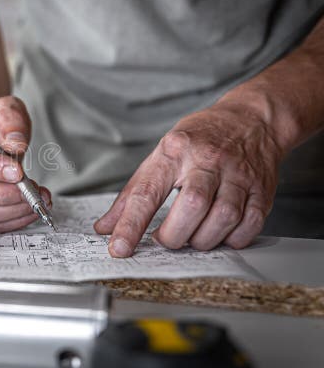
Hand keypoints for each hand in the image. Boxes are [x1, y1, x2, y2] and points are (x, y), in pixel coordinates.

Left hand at [94, 102, 283, 256]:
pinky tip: (220, 235)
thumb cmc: (199, 140)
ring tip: (192, 238)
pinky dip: (233, 239)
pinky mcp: (262, 188)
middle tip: (166, 239)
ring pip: (223, 217)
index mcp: (174, 151)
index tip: (119, 248)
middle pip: (191, 206)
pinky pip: (250, 224)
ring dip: (203, 240)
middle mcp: (207, 160)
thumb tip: (105, 227)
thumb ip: (133, 194)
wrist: (250, 119)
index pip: (147, 193)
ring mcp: (238, 174)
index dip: (131, 225)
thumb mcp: (160, 156)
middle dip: (174, 235)